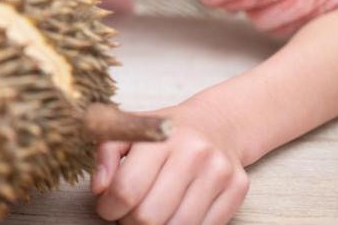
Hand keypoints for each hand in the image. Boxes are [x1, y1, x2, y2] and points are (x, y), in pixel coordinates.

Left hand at [91, 103, 248, 224]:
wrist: (217, 123)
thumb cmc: (165, 131)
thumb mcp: (129, 130)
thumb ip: (105, 154)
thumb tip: (99, 188)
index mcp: (161, 137)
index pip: (126, 189)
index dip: (109, 207)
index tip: (107, 206)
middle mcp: (194, 153)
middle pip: (149, 216)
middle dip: (129, 221)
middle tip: (127, 212)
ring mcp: (219, 172)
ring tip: (148, 213)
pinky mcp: (237, 189)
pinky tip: (172, 214)